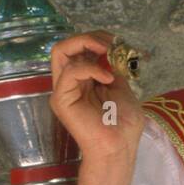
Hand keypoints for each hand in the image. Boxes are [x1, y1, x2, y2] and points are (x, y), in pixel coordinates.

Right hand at [49, 29, 146, 166]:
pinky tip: (108, 78)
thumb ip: (112, 67)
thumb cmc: (123, 124)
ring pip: (60, 50)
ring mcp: (63, 90)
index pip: (79, 48)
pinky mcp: (61, 99)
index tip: (118, 44)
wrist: (120, 147)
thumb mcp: (122, 86)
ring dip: (87, 44)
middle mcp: (70, 82)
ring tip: (108, 53)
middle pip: (66, 45)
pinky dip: (91, 67)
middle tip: (110, 44)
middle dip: (89, 37)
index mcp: (83, 79)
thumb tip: (111, 49)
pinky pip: (70, 71)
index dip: (97, 38)